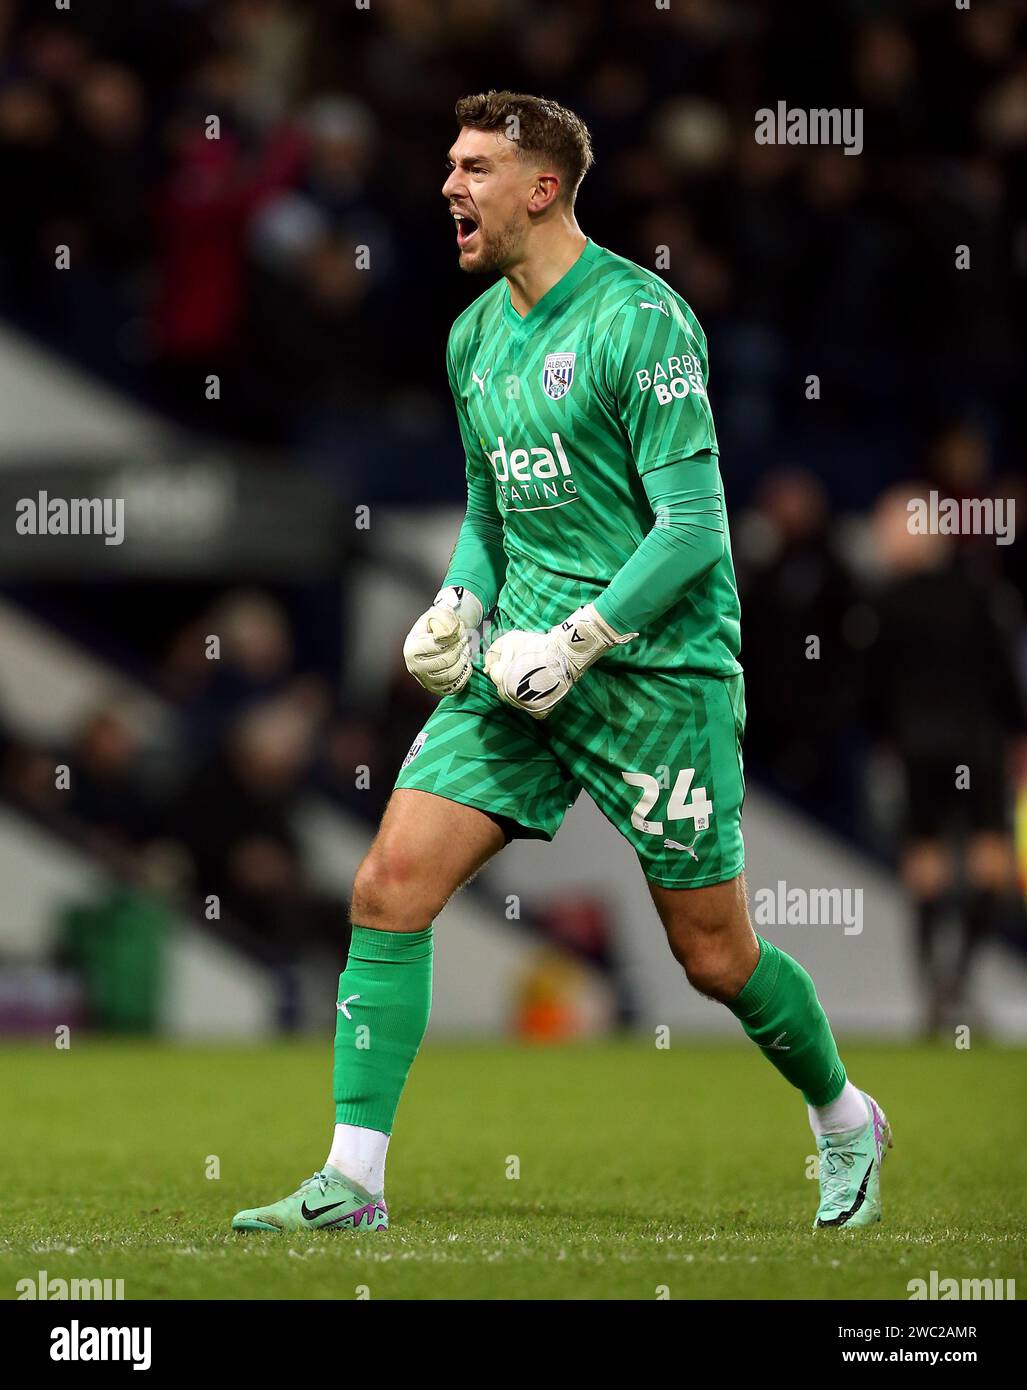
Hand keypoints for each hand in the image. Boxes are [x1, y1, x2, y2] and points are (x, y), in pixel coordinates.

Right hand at [403, 586, 482, 695]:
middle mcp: (415, 667)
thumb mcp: (433, 616)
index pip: (439, 645)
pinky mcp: (435, 688)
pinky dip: (464, 674)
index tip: (460, 629)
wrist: (427, 643)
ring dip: (463, 660)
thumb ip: (443, 616)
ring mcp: (425, 680)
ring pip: (452, 674)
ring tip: (464, 650)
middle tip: (465, 639)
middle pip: (446, 660)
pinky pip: (455, 686)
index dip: (454, 636)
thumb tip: (453, 627)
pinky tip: (463, 662)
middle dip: (460, 647)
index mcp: (412, 649)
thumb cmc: (430, 629)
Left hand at [484, 603, 636, 718]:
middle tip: (523, 665)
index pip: (494, 673)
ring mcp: (526, 706)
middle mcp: (513, 697)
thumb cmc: (538, 645)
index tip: (515, 654)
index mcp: (504, 680)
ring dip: (518, 688)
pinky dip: (531, 700)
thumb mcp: (512, 639)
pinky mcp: (540, 711)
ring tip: (531, 674)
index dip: (504, 661)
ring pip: (515, 699)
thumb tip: (487, 667)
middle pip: (502, 688)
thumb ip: (494, 651)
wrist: (566, 654)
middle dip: (508, 675)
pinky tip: (536, 687)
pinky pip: (529, 708)